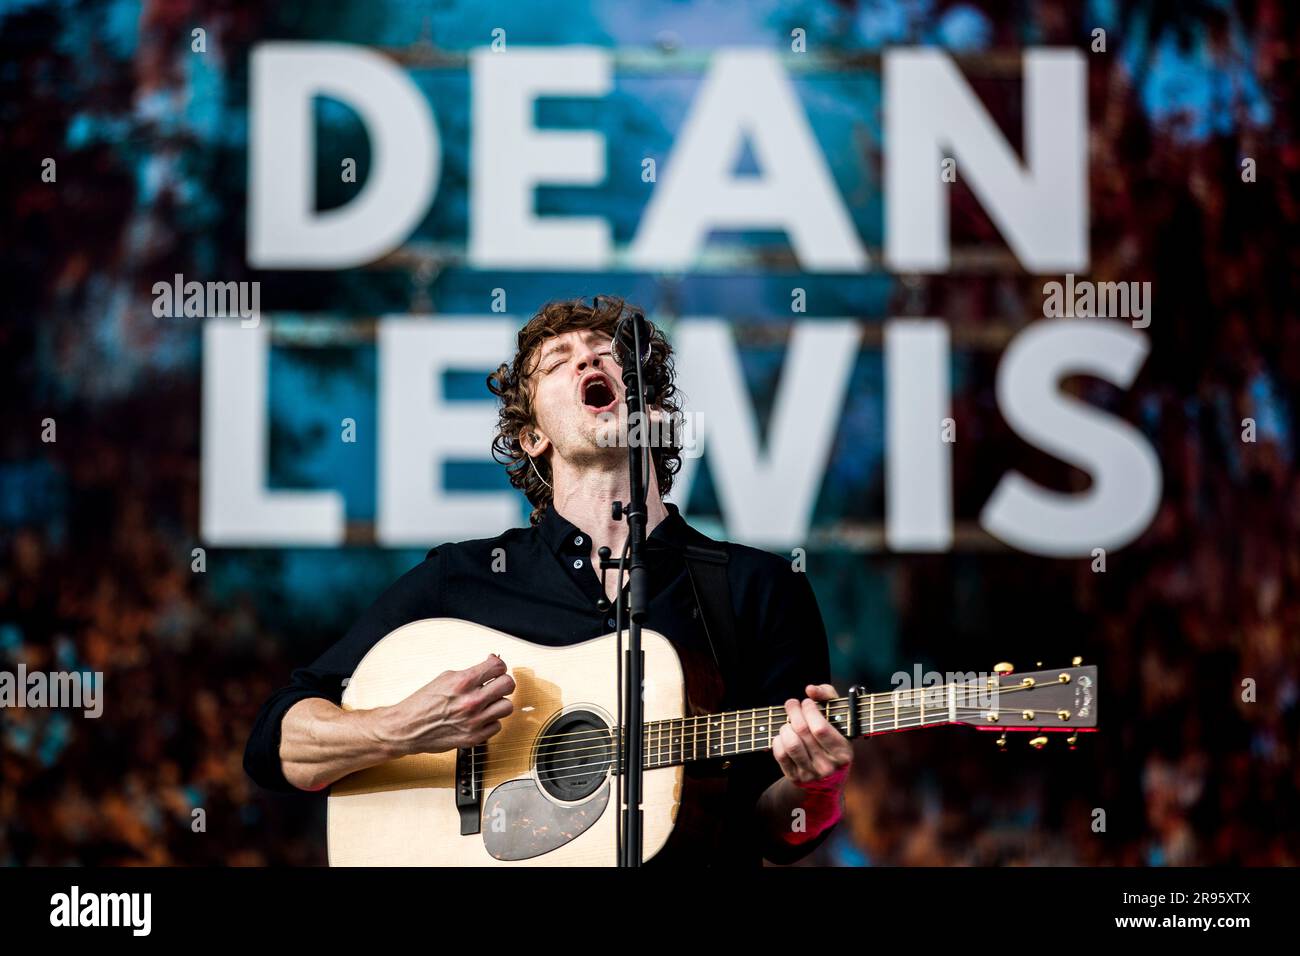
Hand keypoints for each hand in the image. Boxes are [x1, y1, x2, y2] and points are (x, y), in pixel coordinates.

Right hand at [378, 654, 514, 756]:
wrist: (406, 728)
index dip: (499, 665)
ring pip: (507, 706)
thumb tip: (490, 665)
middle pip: (508, 685)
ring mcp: (474, 721)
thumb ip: (470, 672)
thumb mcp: (445, 678)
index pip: (498, 666)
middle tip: (496, 684)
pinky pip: (497, 726)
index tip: (495, 668)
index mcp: (463, 682)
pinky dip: (490, 721)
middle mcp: (471, 701)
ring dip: (498, 703)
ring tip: (487, 703)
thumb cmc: (422, 703)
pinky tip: (479, 717)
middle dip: (503, 682)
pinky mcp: (474, 737)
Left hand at [772, 684, 852, 792]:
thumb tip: (810, 690)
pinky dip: (778, 740)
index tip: (807, 702)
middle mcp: (828, 765)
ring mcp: (811, 774)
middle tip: (792, 704)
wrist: (827, 776)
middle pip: (802, 731)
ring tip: (789, 722)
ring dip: (785, 726)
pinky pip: (780, 754)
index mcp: (843, 752)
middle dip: (794, 711)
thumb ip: (828, 696)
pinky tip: (784, 735)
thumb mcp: (838, 717)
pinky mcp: (795, 778)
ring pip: (790, 743)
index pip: (820, 728)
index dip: (809, 710)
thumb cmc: (832, 736)